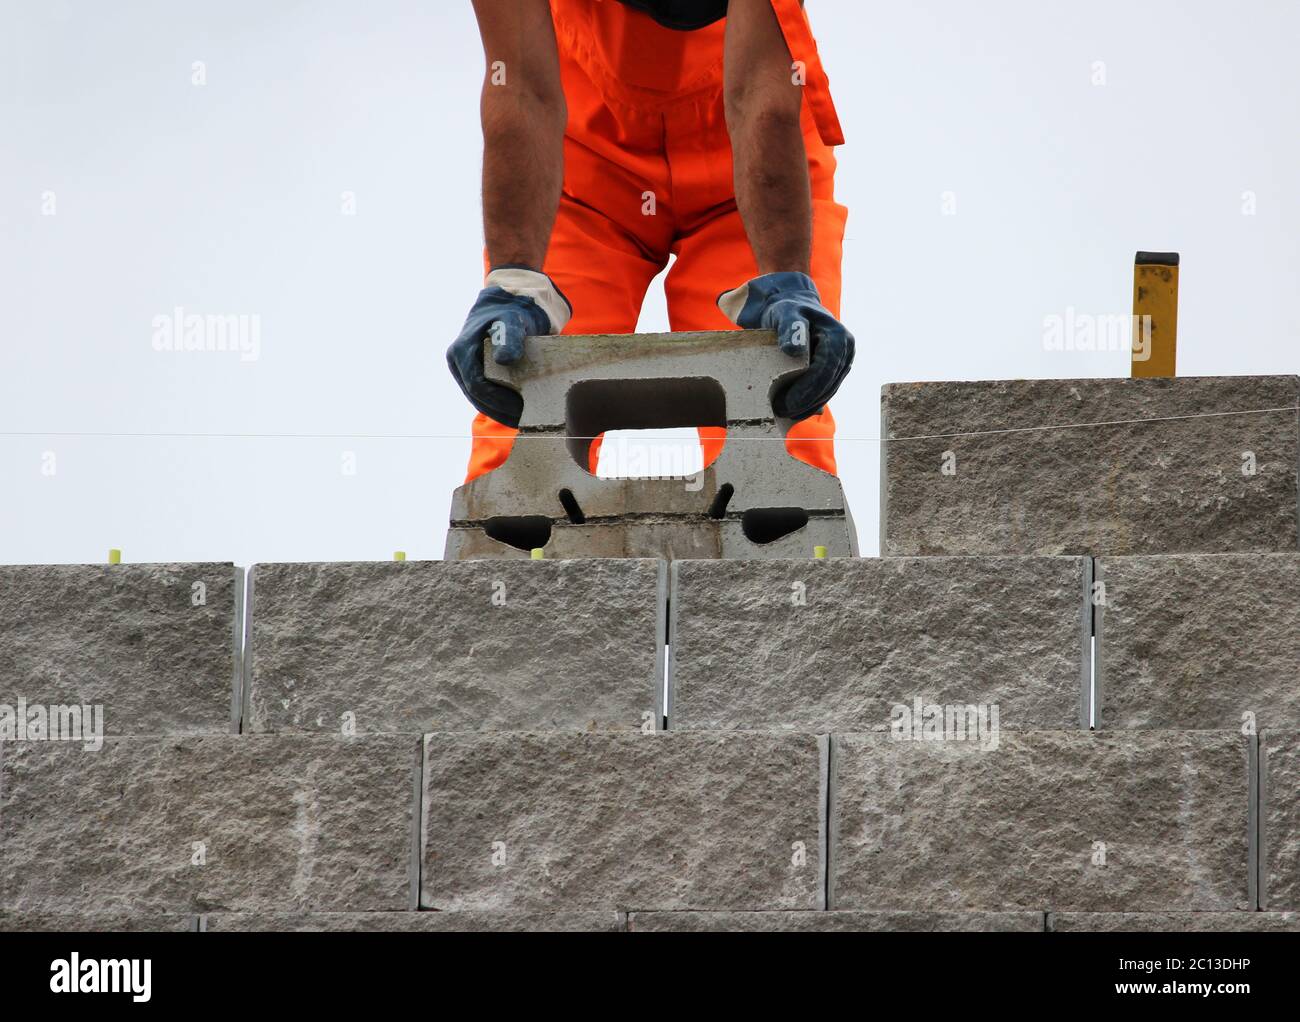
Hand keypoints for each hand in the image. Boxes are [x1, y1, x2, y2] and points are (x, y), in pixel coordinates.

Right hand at [446, 267, 570, 427]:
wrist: (505, 304)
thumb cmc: (508, 311)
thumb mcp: (511, 320)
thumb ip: (509, 337)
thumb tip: (505, 359)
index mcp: (460, 352)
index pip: (478, 386)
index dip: (499, 402)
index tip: (521, 410)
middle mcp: (458, 363)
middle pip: (478, 398)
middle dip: (501, 411)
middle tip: (526, 420)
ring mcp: (464, 370)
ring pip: (480, 400)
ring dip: (500, 412)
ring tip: (524, 421)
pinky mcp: (473, 374)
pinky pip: (485, 395)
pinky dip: (500, 406)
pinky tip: (518, 413)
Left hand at [717, 271, 853, 419]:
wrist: (793, 306)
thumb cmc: (788, 309)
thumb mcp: (785, 313)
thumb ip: (789, 327)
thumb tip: (794, 350)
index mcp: (839, 338)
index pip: (824, 371)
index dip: (806, 390)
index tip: (786, 403)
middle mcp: (846, 351)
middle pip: (827, 385)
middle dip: (805, 403)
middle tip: (780, 412)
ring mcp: (842, 362)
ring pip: (827, 392)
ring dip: (807, 406)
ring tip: (783, 413)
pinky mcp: (835, 371)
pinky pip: (825, 391)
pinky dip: (810, 403)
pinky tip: (793, 411)